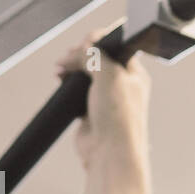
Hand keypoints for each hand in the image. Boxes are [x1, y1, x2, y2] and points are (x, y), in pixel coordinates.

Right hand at [54, 24, 150, 169]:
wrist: (109, 153)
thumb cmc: (119, 117)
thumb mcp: (108, 74)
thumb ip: (95, 54)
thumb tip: (82, 48)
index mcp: (134, 74)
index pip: (114, 46)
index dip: (96, 41)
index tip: (83, 43)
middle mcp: (121, 85)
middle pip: (97, 58)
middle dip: (79, 54)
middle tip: (69, 57)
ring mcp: (105, 99)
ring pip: (85, 74)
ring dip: (71, 67)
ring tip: (61, 69)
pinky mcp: (90, 110)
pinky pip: (77, 91)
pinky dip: (67, 84)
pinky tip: (60, 81)